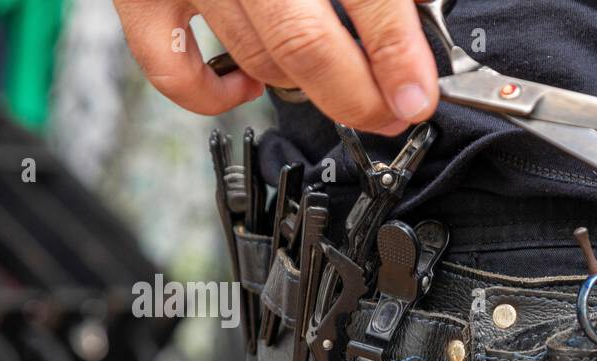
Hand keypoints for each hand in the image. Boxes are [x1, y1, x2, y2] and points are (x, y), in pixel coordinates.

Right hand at [112, 0, 438, 133]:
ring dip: (305, 86)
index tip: (416, 97)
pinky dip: (213, 93)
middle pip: (305, 45)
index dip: (399, 58)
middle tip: (389, 114)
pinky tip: (248, 84)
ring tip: (337, 83)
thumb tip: (423, 8)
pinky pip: (173, 68)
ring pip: (257, 59)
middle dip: (357, 97)